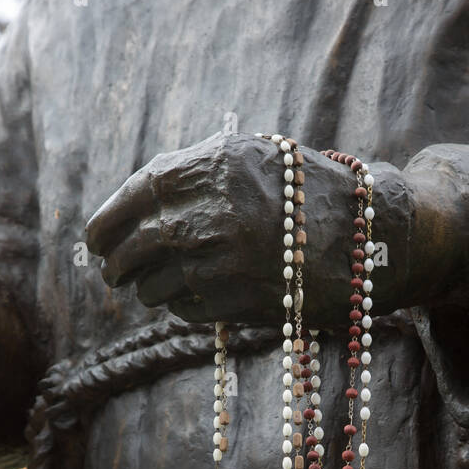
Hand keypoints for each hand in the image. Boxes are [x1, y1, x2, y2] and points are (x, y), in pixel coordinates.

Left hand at [85, 132, 429, 327]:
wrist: (373, 239)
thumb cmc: (311, 197)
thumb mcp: (255, 159)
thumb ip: (198, 171)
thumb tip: (136, 200)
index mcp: (217, 166)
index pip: (139, 194)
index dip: (107, 221)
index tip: (95, 239)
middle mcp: (217, 211)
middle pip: (139, 245)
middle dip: (117, 263)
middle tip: (113, 273)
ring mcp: (228, 261)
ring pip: (158, 283)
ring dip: (149, 290)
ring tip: (157, 287)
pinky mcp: (241, 302)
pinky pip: (188, 310)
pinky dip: (183, 308)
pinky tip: (200, 299)